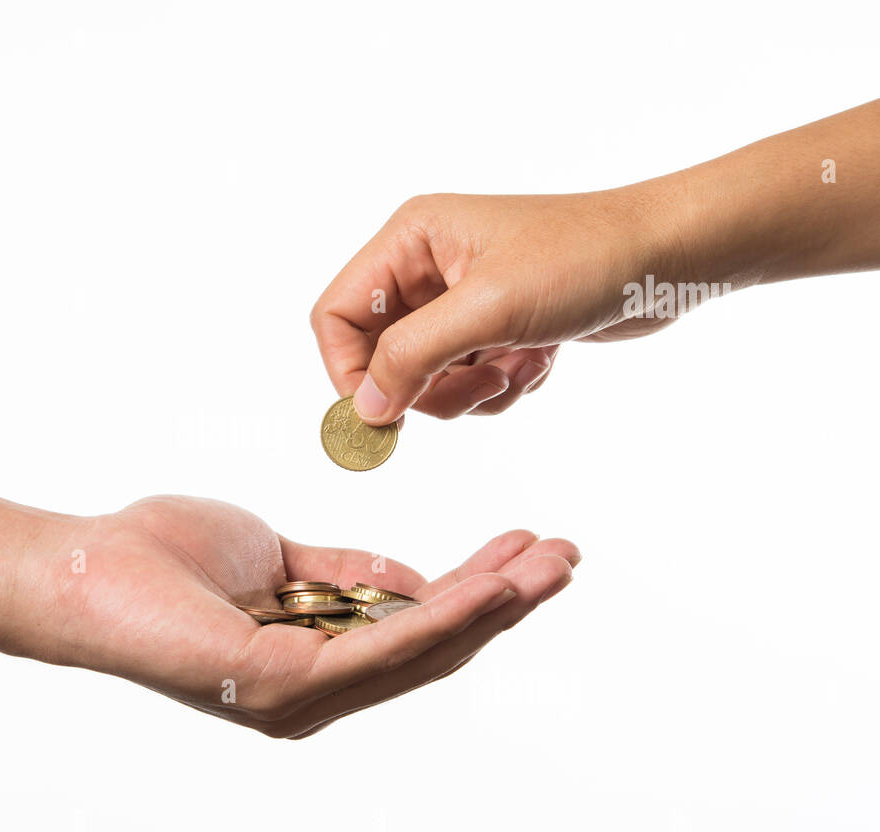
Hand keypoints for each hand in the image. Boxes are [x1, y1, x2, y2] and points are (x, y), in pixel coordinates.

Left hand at [7, 496, 577, 737]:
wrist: (84, 566)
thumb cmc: (164, 559)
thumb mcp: (278, 558)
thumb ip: (345, 573)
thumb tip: (412, 576)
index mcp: (315, 663)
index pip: (415, 631)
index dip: (476, 594)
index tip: (527, 549)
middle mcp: (317, 694)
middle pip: (433, 650)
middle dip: (504, 601)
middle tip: (565, 557)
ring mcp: (301, 698)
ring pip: (420, 653)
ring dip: (492, 608)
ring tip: (549, 565)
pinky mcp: (283, 686)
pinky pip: (380, 648)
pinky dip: (440, 616)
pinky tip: (490, 584)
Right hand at [310, 188, 686, 425]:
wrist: (671, 255)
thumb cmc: (585, 259)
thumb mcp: (489, 309)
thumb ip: (413, 356)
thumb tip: (364, 410)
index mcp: (410, 240)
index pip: (337, 315)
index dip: (349, 371)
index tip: (382, 415)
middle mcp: (426, 267)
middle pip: (379, 355)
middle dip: (428, 386)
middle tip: (476, 389)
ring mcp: (460, 299)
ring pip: (425, 378)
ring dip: (471, 390)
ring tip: (519, 366)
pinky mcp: (495, 326)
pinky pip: (467, 381)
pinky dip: (502, 385)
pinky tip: (542, 357)